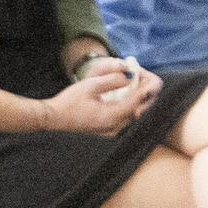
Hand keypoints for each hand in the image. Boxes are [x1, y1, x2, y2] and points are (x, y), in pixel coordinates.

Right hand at [37, 57, 158, 131]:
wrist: (54, 118)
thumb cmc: (69, 101)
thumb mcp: (90, 85)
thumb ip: (111, 80)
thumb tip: (128, 77)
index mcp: (111, 117)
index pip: (136, 102)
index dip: (147, 89)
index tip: (154, 79)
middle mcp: (114, 127)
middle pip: (139, 110)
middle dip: (144, 93)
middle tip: (145, 78)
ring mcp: (111, 131)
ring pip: (133, 115)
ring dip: (137, 100)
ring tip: (137, 84)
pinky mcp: (108, 131)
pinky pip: (124, 118)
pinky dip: (129, 106)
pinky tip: (127, 95)